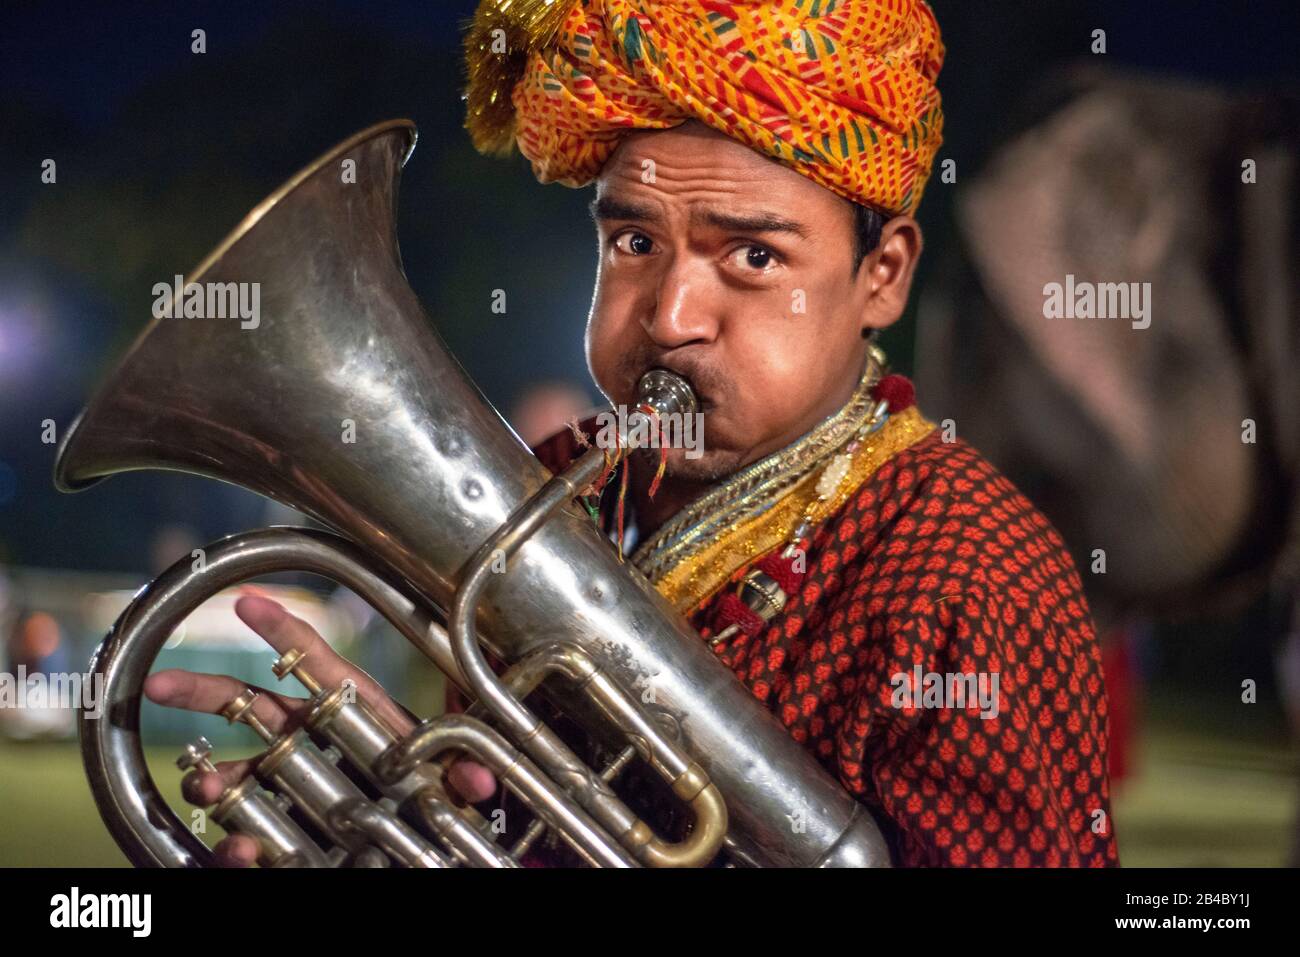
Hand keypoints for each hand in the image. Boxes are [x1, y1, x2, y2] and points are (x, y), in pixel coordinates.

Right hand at [143, 590, 496, 865]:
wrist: (421, 836)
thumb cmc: (426, 784)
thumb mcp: (446, 774)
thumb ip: (459, 774)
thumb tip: (479, 784)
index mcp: (347, 707)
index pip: (312, 659)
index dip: (283, 629)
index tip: (247, 599)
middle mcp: (308, 738)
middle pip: (245, 703)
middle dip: (199, 691)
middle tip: (156, 685)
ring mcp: (288, 783)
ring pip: (235, 772)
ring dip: (212, 777)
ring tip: (203, 785)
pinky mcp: (282, 830)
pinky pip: (248, 836)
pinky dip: (236, 847)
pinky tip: (238, 851)